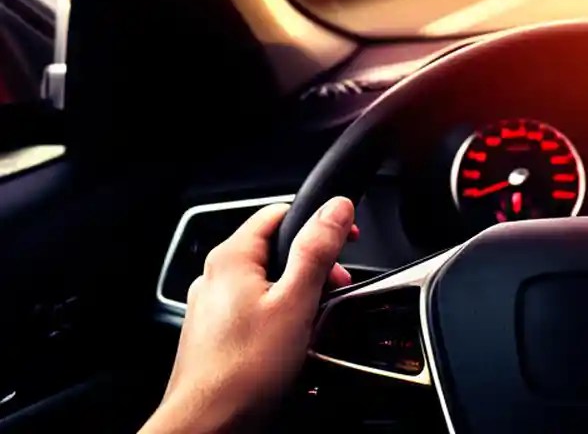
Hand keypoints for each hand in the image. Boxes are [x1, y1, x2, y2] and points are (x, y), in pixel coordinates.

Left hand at [141, 197, 357, 433]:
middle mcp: (215, 277)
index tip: (346, 239)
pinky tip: (293, 342)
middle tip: (335, 289)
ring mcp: (213, 307)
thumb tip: (336, 208)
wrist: (208, 424)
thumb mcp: (295, 302)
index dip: (319, 221)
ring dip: (298, 295)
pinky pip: (256, 311)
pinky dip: (280, 317)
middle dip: (313, 266)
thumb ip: (317, 250)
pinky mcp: (217, 334)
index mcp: (231, 258)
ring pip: (267, 283)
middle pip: (276, 250)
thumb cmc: (243, 370)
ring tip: (315, 321)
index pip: (280, 212)